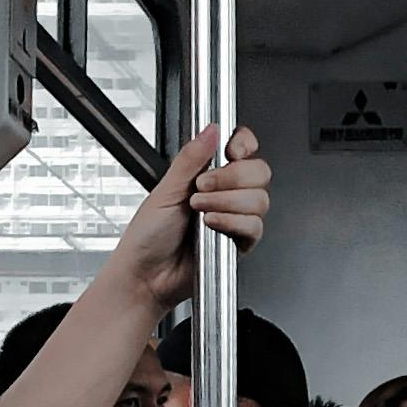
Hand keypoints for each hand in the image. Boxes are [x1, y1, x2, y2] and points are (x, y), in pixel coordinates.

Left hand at [112, 125, 272, 309]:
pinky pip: (255, 227)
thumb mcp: (165, 189)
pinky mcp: (241, 242)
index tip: (230, 152)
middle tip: (203, 187)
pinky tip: (211, 226)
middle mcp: (225, 194)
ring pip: (260, 199)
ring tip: (200, 211)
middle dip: (232, 178)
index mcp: (207, 174)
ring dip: (226, 203)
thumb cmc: (147, 236)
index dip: (244, 145)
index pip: (242, 147)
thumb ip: (190, 159)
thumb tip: (210, 130)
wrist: (147, 275)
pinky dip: (232, 223)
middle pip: (259, 172)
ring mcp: (235, 218)